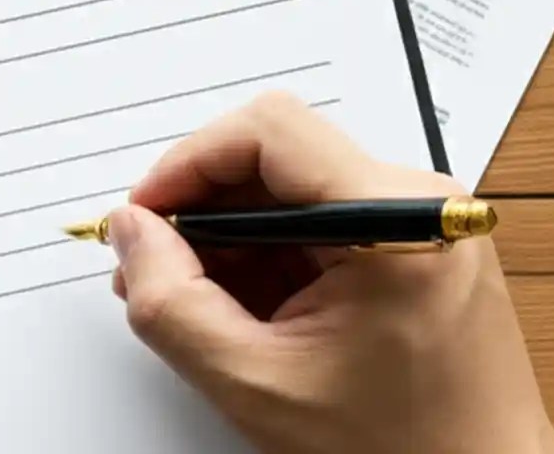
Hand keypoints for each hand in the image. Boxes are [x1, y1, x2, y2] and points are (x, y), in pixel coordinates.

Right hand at [108, 93, 553, 453]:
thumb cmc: (404, 453)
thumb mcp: (257, 385)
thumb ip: (173, 304)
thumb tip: (132, 232)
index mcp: (394, 220)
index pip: (270, 131)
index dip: (190, 162)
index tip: (147, 212)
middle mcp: (417, 202)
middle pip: (277, 157)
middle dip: (202, 206)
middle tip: (154, 266)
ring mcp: (420, 220)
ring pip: (293, 189)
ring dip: (232, 235)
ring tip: (197, 301)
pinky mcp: (413, 242)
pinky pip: (320, 220)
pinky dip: (270, 254)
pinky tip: (245, 307)